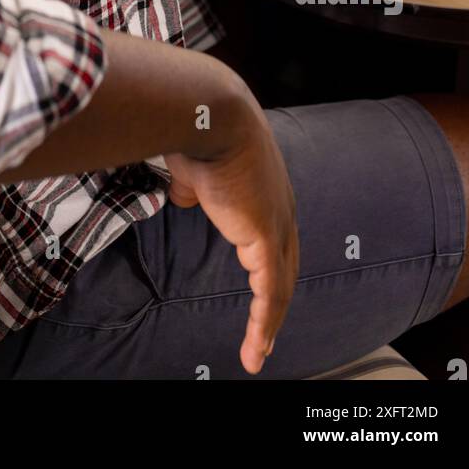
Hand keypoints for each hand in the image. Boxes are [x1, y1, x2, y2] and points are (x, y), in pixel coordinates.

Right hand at [164, 103, 297, 375]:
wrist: (209, 115)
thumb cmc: (198, 130)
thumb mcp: (194, 162)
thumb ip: (194, 183)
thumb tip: (185, 195)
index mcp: (265, 189)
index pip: (273, 236)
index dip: (267, 265)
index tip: (259, 291)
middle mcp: (280, 207)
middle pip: (284, 266)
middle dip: (274, 303)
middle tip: (263, 334)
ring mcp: (277, 223)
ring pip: (280, 286)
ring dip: (268, 323)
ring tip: (255, 354)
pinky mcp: (265, 239)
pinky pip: (269, 294)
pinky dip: (263, 324)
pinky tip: (255, 349)